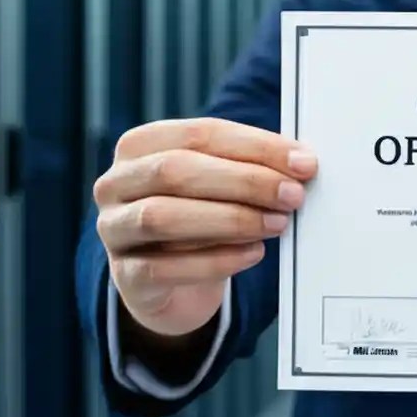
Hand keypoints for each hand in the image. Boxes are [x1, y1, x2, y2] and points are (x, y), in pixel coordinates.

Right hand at [94, 118, 317, 336]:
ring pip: (163, 217)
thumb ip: (250, 168)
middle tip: (293, 195)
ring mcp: (114, 230)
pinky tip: (254, 254)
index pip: (199, 134)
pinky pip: (166, 267)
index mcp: (140, 146)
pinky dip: (216, 260)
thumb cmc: (200, 219)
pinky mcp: (126, 276)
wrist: (170, 282)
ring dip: (230, 219)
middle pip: (176, 171)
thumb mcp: (220, 187)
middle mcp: (117, 183)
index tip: (302, 162)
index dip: (255, 146)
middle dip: (244, 181)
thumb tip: (301, 163)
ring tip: (277, 224)